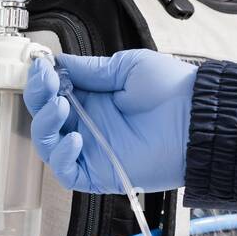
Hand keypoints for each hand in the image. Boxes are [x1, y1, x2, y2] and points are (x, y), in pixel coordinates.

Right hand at [23, 50, 196, 194]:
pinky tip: (75, 139)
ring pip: (48, 145)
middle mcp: (88, 125)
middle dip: (39, 97)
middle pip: (44, 118)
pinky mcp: (98, 173)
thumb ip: (91, 68)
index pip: (52, 93)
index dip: (41, 80)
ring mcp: (91, 150)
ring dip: (46, 124)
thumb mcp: (127, 67)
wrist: (197, 118)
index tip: (41, 65)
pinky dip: (62, 157)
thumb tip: (59, 62)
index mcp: (93, 99)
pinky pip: (66, 172)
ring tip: (61, 106)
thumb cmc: (173, 91)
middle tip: (48, 82)